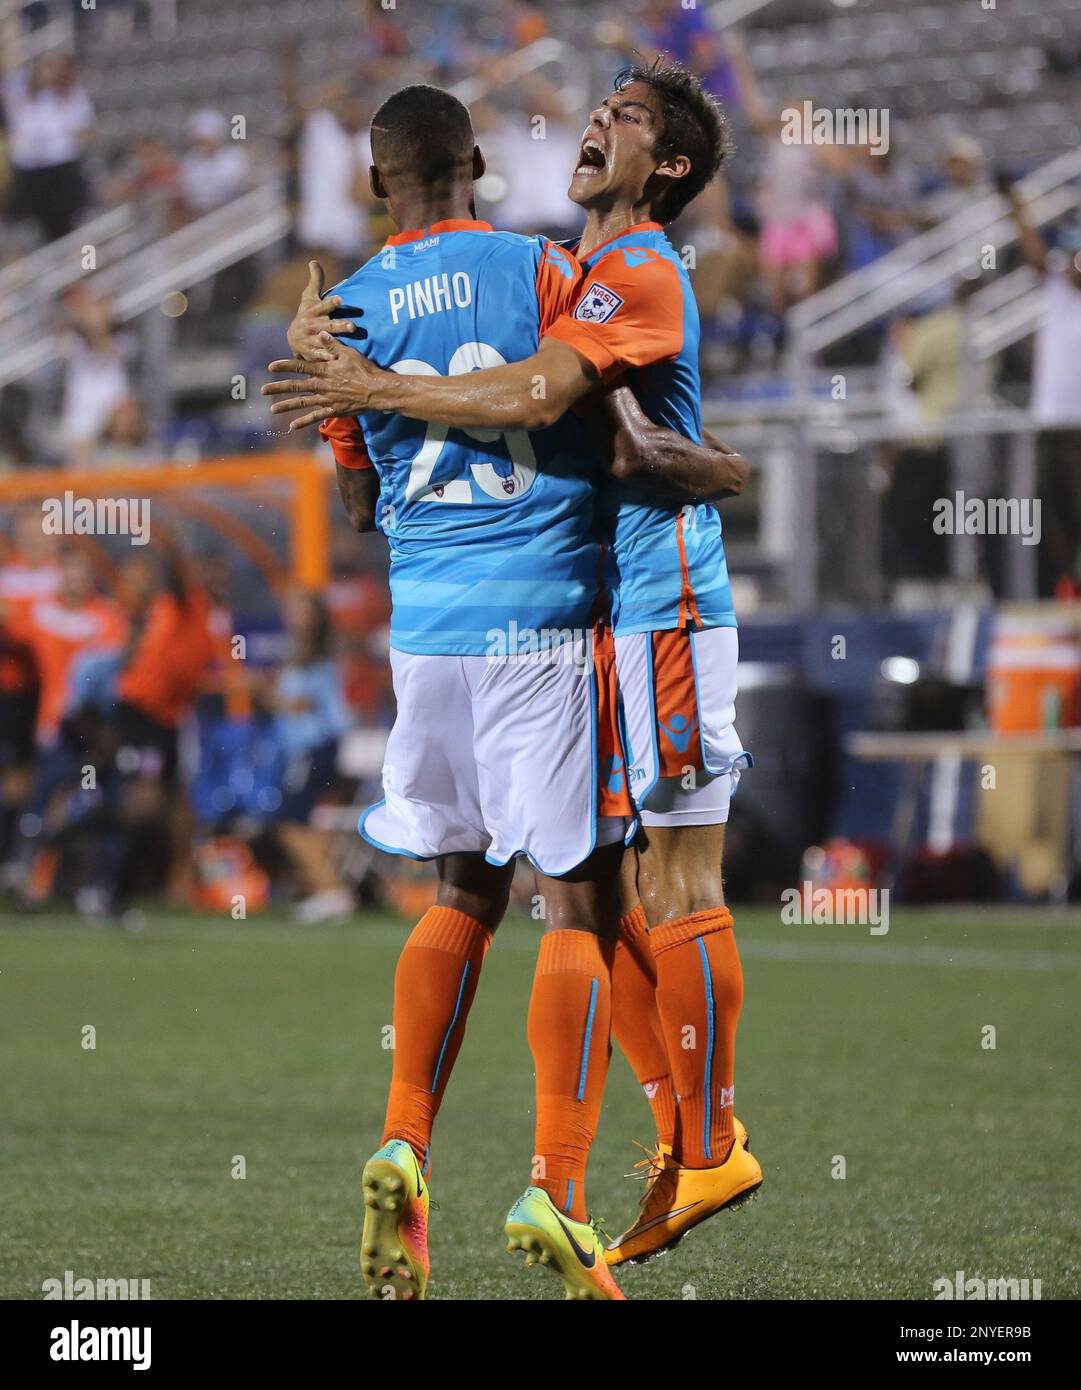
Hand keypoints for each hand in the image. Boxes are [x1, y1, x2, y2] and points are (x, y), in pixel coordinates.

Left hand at [262, 343, 387, 429]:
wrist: (376, 390)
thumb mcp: (349, 353)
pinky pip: (315, 417)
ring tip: (272, 409)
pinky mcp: (333, 410)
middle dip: (278, 388)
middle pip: (295, 386)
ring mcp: (326, 399)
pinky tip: (292, 426)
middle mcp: (321, 385)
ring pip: (302, 403)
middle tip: (263, 390)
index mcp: (323, 370)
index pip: (300, 366)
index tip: (270, 366)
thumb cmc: (364, 369)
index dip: (284, 366)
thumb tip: (320, 332)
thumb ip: (333, 345)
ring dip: (286, 405)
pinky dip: (303, 421)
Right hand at [286, 261, 361, 362]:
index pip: (323, 305)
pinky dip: (325, 357)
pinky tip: (334, 359)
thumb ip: (315, 281)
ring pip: (324, 340)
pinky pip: (319, 356)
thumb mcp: (309, 298)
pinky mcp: (310, 352)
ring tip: (344, 344)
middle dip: (339, 326)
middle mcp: (311, 324)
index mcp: (313, 311)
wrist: (294, 337)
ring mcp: (310, 339)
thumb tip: (314, 261)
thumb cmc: (307, 314)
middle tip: (353, 326)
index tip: (341, 299)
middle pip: (328, 325)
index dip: (332, 303)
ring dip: (333, 342)